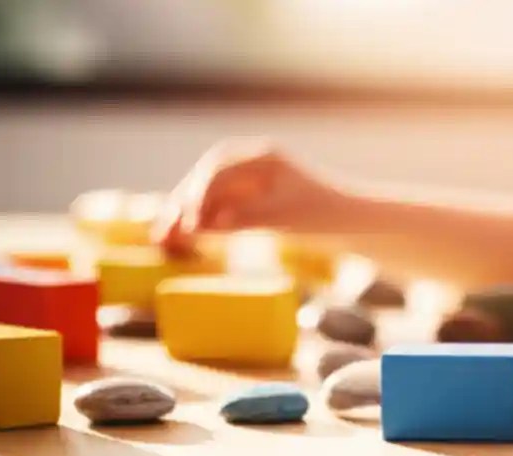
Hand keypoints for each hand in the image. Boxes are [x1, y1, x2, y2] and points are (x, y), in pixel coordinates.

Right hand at [152, 138, 343, 254]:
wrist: (351, 221)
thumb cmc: (324, 214)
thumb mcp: (285, 217)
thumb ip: (246, 217)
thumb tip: (206, 224)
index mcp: (262, 157)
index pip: (218, 169)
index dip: (198, 194)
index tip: (188, 222)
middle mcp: (252, 165)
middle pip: (205, 179)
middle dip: (182, 205)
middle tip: (161, 232)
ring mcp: (250, 182)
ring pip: (208, 194)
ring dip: (184, 215)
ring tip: (162, 239)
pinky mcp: (250, 200)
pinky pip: (218, 208)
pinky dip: (201, 223)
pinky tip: (183, 240)